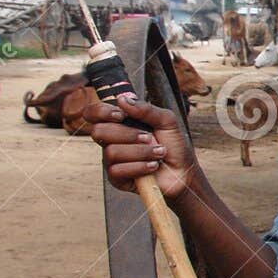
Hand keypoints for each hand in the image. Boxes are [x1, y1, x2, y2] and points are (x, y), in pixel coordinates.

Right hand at [84, 94, 199, 200]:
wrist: (184, 173)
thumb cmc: (174, 146)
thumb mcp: (167, 121)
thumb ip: (146, 109)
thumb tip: (122, 99)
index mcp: (119, 124)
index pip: (93, 114)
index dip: (101, 112)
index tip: (121, 115)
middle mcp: (111, 141)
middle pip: (99, 132)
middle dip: (128, 134)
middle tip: (149, 138)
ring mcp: (112, 160)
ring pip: (111, 152)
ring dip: (140, 152)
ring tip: (158, 154)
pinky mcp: (117, 179)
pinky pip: (117, 170)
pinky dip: (140, 167)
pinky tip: (153, 166)